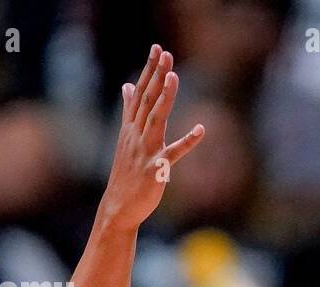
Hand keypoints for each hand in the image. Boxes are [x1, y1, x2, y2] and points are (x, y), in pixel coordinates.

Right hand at [98, 45, 204, 230]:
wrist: (118, 206)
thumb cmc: (126, 172)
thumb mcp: (126, 137)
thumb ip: (128, 110)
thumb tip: (126, 86)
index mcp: (130, 127)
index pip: (140, 92)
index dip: (148, 70)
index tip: (156, 49)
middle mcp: (136, 135)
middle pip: (147, 100)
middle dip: (156, 75)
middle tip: (164, 53)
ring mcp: (145, 151)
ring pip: (156, 119)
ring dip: (164, 98)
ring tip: (172, 76)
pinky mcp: (157, 169)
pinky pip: (174, 153)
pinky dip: (188, 141)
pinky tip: (201, 130)